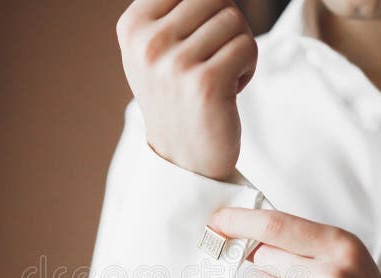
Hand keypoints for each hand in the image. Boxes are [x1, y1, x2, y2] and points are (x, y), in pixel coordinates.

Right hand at [116, 0, 257, 178]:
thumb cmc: (179, 96)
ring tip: (219, 76)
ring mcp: (174, 64)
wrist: (183, 159)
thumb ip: (177, 8)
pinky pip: (247, 47)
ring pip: (234, 20)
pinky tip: (229, 91)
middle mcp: (147, 44)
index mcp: (132, 27)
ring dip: (238, 48)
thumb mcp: (158, 48)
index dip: (206, 11)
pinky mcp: (205, 84)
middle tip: (215, 59)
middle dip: (227, 26)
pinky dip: (247, 68)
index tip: (195, 43)